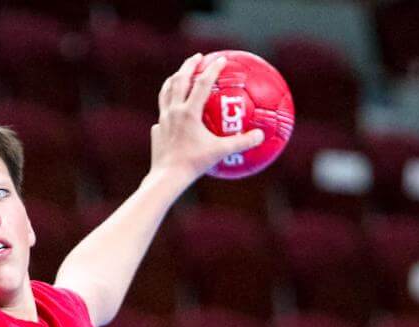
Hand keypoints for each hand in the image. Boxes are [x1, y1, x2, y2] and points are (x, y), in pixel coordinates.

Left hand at [149, 53, 265, 186]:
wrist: (167, 177)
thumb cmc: (194, 164)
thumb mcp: (220, 152)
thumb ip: (241, 142)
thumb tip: (261, 135)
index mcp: (189, 112)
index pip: (203, 83)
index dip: (214, 69)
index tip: (222, 59)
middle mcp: (173, 111)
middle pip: (180, 80)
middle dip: (189, 65)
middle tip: (198, 57)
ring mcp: (163, 120)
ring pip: (166, 92)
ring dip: (174, 80)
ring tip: (180, 74)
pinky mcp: (157, 130)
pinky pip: (163, 113)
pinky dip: (168, 106)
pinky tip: (171, 109)